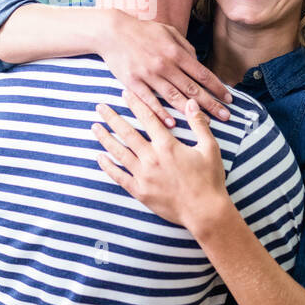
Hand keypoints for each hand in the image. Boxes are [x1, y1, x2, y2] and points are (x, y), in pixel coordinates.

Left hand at [92, 90, 231, 235]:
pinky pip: (119, 177)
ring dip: (105, 138)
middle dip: (112, 118)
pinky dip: (108, 167)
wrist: (204, 211)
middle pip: (127, 133)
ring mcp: (143, 175)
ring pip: (119, 153)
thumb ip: (198, 123)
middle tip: (100, 106)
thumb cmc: (209, 179)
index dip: (135, 103)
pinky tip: (99, 157)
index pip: (147, 118)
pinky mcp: (140, 191)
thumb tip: (190, 102)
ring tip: (94, 127)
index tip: (124, 93)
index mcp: (167, 145)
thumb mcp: (209, 148)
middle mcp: (151, 158)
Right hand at [97, 11, 232, 125]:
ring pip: (174, 97)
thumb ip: (185, 46)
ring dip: (192, 112)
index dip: (217, 88)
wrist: (112, 32)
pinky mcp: (133, 83)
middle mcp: (165, 65)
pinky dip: (161, 113)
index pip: (202, 74)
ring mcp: (149, 75)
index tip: (229, 99)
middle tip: (226, 116)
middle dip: (212, 104)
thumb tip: (198, 62)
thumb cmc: (143, 31)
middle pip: (192, 89)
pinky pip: (149, 101)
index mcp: (176, 52)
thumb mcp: (168, 32)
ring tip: (207, 123)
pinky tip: (172, 123)